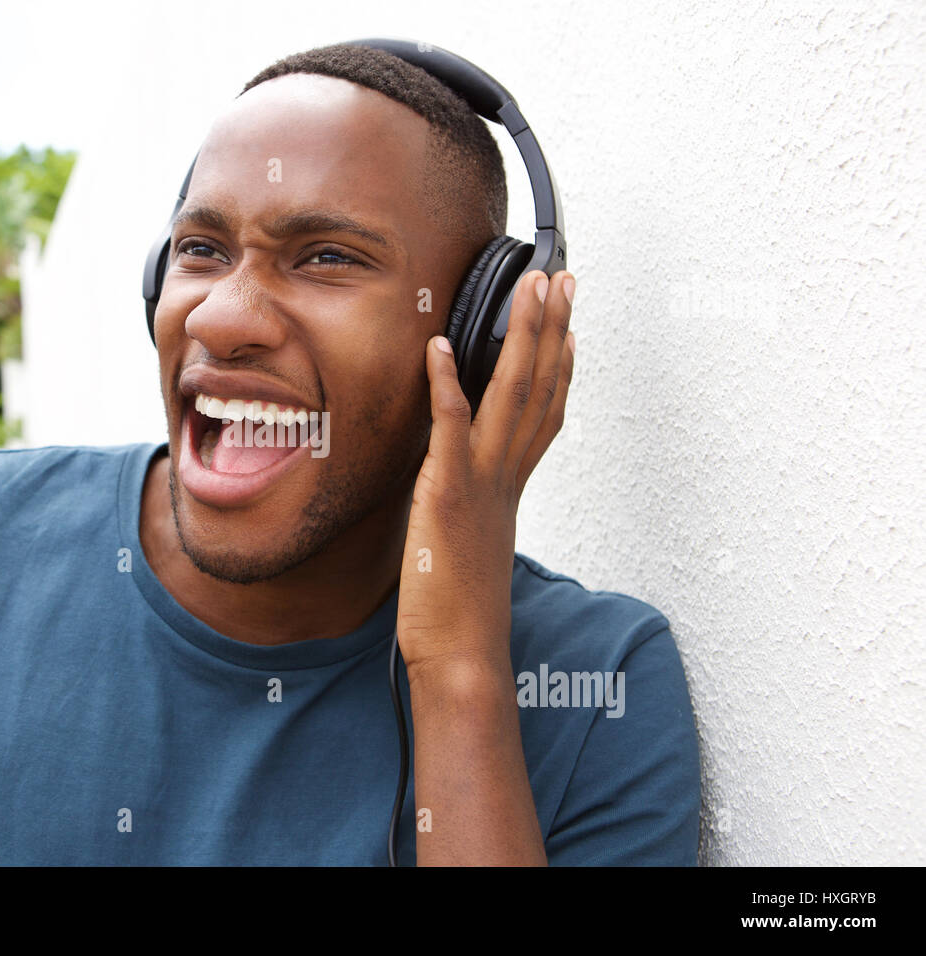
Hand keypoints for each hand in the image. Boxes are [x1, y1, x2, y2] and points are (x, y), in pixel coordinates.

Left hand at [397, 269, 575, 683]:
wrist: (461, 655)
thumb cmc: (458, 608)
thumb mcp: (469, 541)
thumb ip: (471, 502)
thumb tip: (461, 483)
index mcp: (510, 486)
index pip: (545, 412)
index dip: (560, 363)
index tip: (568, 322)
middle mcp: (505, 477)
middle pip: (539, 389)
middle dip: (551, 329)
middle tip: (562, 280)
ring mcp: (480, 483)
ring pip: (511, 397)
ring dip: (521, 338)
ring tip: (529, 290)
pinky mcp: (448, 496)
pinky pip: (451, 431)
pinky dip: (449, 387)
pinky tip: (442, 348)